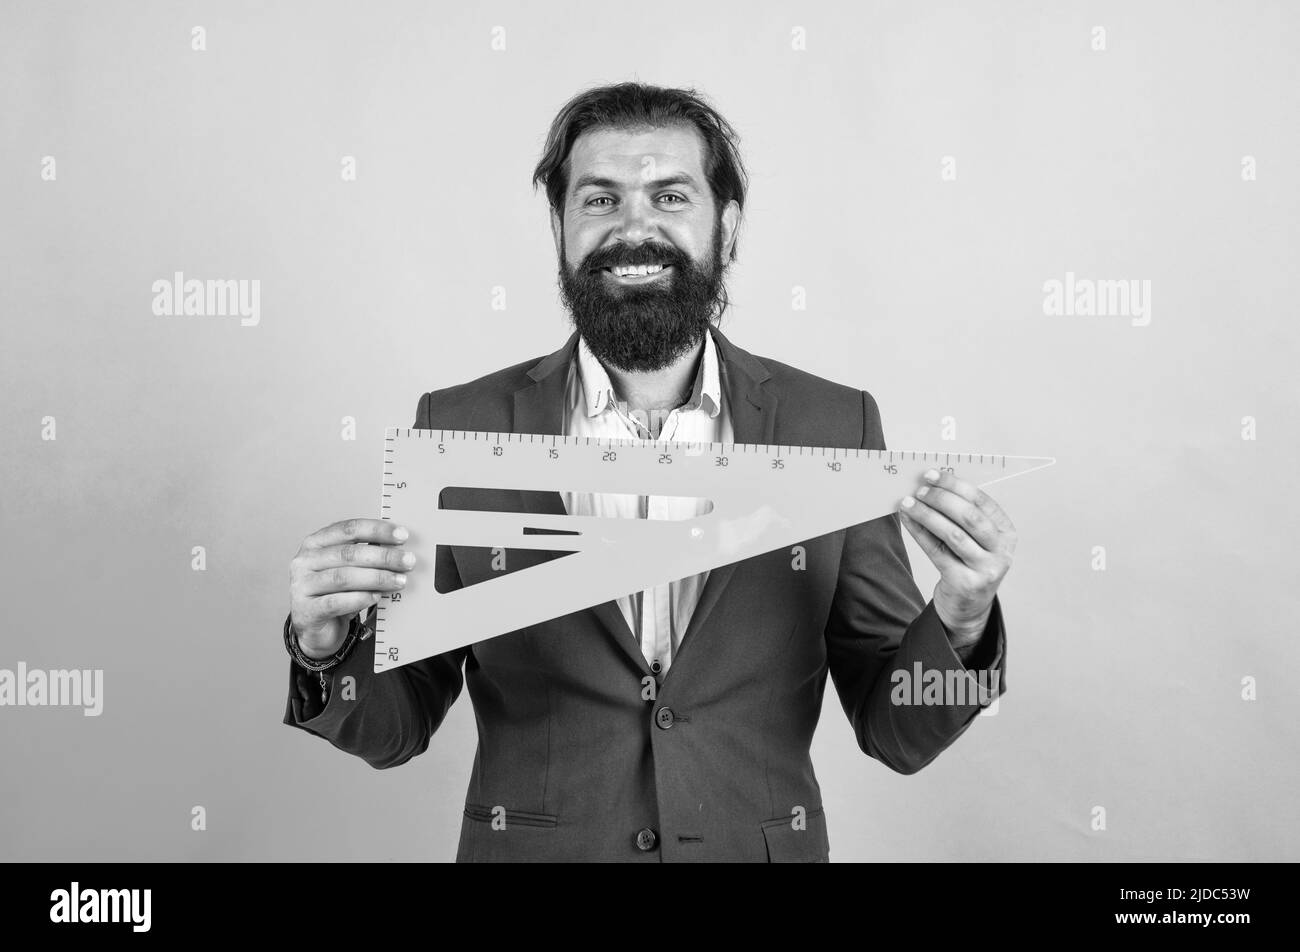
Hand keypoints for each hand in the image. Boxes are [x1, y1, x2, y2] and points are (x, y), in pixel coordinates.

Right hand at [288, 519, 414, 658]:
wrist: (316, 628)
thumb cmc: (335, 593)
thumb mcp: (348, 569)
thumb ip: (366, 556)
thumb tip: (400, 549)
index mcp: (315, 543)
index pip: (348, 530)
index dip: (377, 530)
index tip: (402, 535)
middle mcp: (305, 561)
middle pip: (348, 554)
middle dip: (383, 556)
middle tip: (408, 561)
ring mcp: (302, 586)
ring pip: (343, 578)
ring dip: (377, 578)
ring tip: (399, 581)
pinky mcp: (306, 610)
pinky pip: (336, 602)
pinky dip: (359, 598)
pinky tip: (376, 596)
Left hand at [897, 469, 1016, 645]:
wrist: (968, 605)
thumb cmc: (968, 562)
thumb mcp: (974, 539)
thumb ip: (960, 515)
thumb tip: (930, 485)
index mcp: (1007, 532)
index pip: (982, 501)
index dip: (955, 485)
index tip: (932, 474)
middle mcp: (1002, 551)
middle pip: (970, 517)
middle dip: (942, 499)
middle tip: (920, 490)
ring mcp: (985, 569)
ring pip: (953, 534)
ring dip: (927, 515)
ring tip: (908, 503)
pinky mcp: (965, 582)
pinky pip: (937, 552)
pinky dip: (919, 533)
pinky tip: (908, 520)